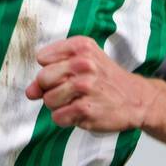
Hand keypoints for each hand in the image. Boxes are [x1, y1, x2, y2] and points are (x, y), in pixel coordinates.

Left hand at [28, 36, 156, 132]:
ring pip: (48, 100)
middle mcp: (83, 64)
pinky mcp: (85, 109)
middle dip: (50, 88)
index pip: (43, 57)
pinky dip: (65, 118)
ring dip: (58, 105)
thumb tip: (30, 91)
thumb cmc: (105, 79)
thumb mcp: (84, 62)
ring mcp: (85, 87)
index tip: (65, 73)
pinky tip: (80, 113)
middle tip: (70, 90)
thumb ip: (53, 71)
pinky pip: (57, 117)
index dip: (50, 68)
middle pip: (42, 78)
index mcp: (81, 46)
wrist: (136, 99)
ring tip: (77, 101)